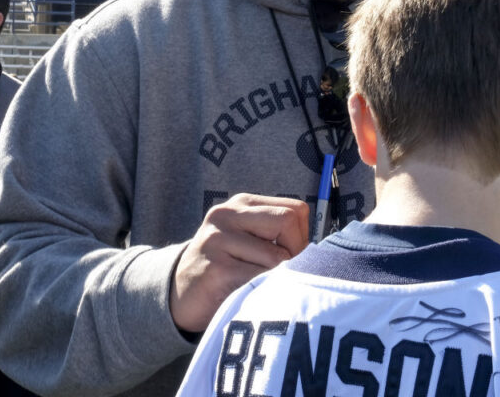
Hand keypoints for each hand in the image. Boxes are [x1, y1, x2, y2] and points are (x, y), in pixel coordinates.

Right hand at [170, 193, 308, 333]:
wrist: (178, 295)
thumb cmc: (227, 269)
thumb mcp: (248, 240)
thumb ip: (278, 236)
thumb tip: (321, 251)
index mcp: (243, 203)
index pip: (296, 210)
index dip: (301, 238)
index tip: (287, 258)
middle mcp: (227, 214)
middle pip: (288, 222)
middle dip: (294, 255)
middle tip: (279, 275)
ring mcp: (218, 239)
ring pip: (276, 258)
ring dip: (276, 280)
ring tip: (260, 287)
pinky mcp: (215, 269)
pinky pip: (258, 281)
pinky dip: (261, 294)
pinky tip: (247, 297)